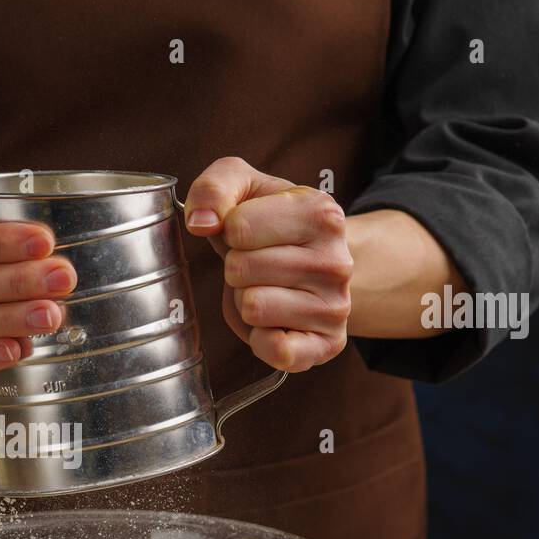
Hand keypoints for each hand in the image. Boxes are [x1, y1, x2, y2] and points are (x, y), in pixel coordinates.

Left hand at [183, 157, 351, 371]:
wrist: (315, 265)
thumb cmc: (272, 226)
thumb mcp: (245, 190)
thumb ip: (215, 188)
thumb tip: (201, 222)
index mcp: (322, 214)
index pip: (237, 226)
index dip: (231, 232)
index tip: (251, 233)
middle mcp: (337, 260)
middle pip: (241, 268)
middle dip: (238, 269)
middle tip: (260, 266)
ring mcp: (336, 306)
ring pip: (252, 307)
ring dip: (247, 302)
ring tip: (270, 289)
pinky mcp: (327, 345)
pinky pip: (275, 350)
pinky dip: (261, 339)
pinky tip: (276, 322)